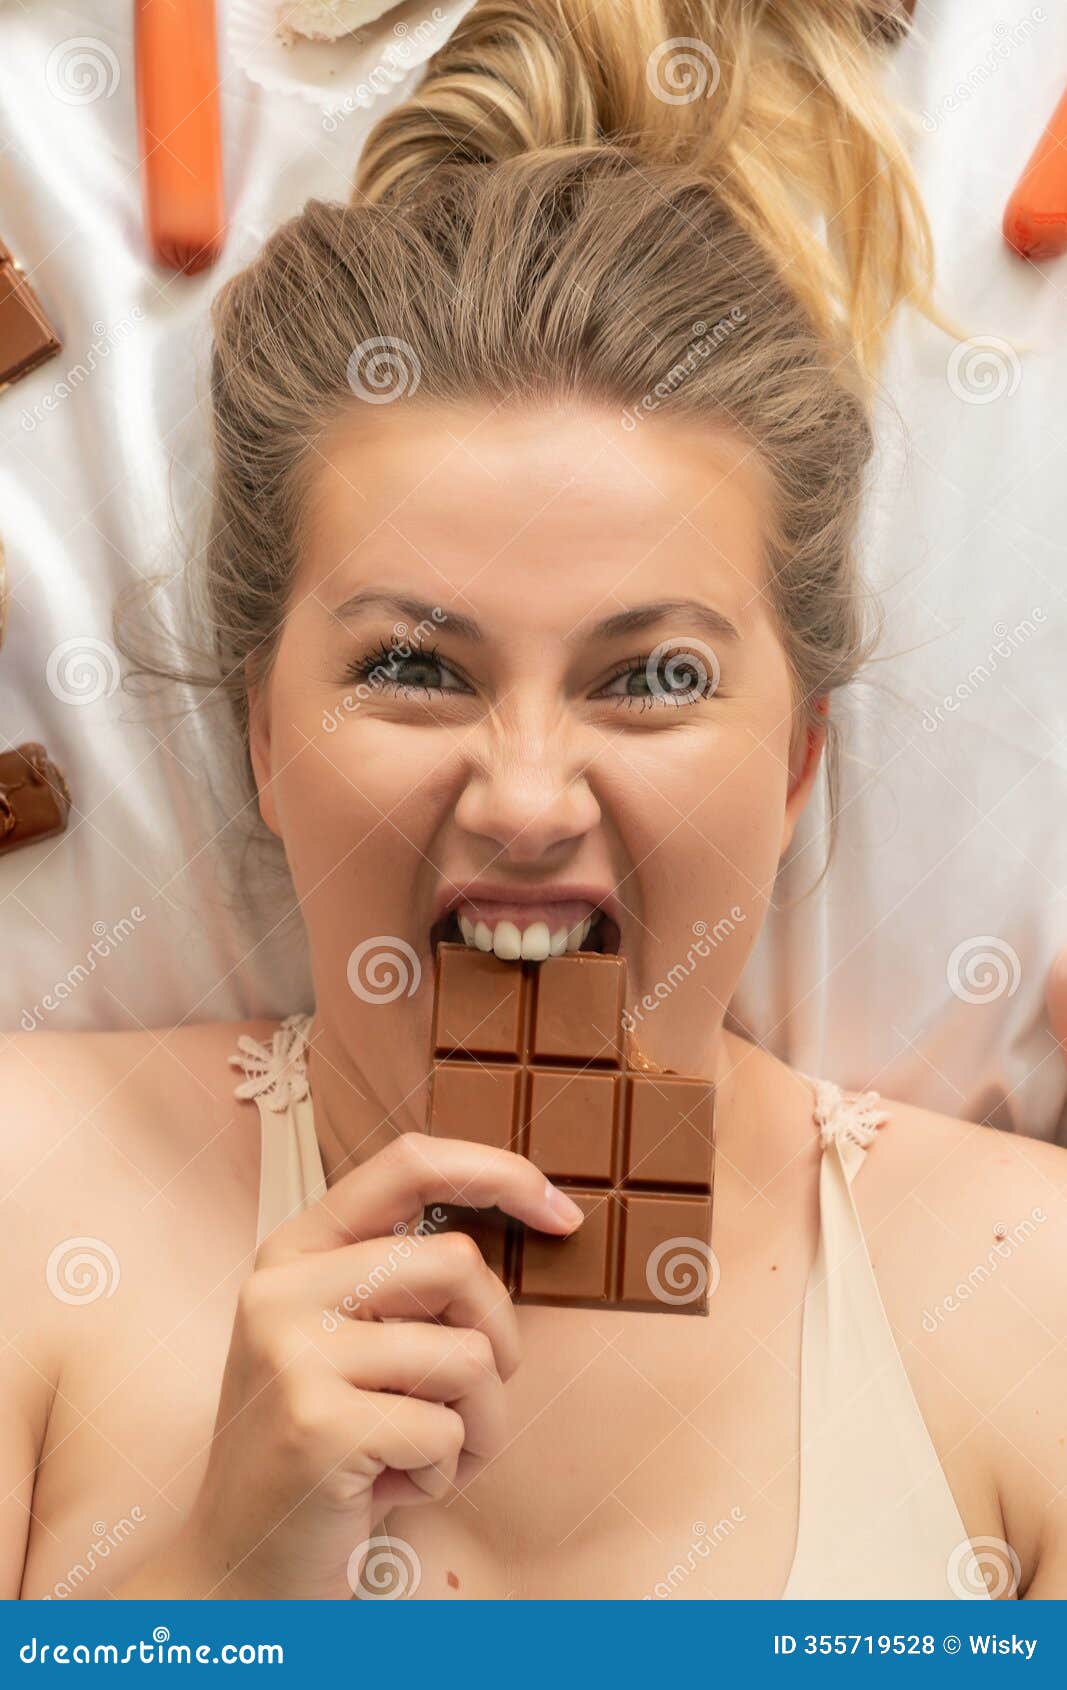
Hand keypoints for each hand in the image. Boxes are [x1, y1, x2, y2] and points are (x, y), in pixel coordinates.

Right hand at [179, 1132, 582, 1598]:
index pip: (409, 1163)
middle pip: (459, 1263)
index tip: (563, 1212)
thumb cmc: (322, 1445)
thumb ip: (405, 1281)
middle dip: (499, 1339)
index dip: (499, 1173)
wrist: (237, 1564)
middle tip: (470, 1398)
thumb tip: (533, 1218)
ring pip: (470, 1357)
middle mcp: (282, 1287)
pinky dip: (445, 1472)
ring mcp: (292, 1353)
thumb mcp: (345, 1339)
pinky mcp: (316, 1423)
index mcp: (294, 1250)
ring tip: (427, 1454)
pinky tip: (392, 1488)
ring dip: (478, 1425)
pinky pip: (446, 1431)